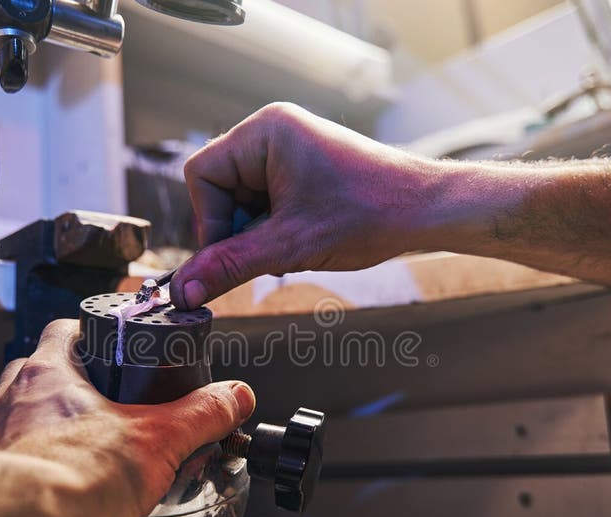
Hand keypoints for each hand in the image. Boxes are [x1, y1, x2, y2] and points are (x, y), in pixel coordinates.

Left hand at [0, 319, 255, 516]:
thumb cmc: (72, 479)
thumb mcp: (161, 439)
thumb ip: (201, 414)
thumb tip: (233, 397)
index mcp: (47, 374)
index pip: (64, 331)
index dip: (93, 337)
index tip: (119, 349)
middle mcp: (13, 402)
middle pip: (46, 376)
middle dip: (79, 389)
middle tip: (115, 407)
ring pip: (30, 421)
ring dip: (60, 431)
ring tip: (99, 453)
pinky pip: (24, 464)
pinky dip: (48, 470)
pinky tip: (77, 489)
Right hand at [171, 102, 440, 308]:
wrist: (427, 211)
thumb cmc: (368, 214)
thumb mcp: (288, 246)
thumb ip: (228, 266)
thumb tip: (182, 291)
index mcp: (264, 131)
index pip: (202, 176)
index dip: (210, 221)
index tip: (235, 253)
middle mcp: (273, 131)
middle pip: (219, 189)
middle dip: (239, 229)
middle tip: (272, 252)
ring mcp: (290, 148)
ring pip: (242, 201)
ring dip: (259, 233)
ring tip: (297, 246)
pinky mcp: (304, 168)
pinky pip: (266, 201)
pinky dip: (276, 229)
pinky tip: (305, 240)